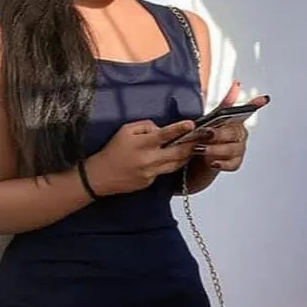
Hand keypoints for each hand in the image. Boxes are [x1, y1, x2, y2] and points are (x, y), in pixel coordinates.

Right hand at [85, 119, 199, 194]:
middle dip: (193, 145)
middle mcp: (149, 160)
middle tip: (205, 138)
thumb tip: (159, 128)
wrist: (101, 176)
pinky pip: (164, 171)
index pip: (165, 135)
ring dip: (186, 155)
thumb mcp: (125, 130)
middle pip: (178, 153)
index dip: (179, 129)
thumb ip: (145, 126)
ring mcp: (151, 173)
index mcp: (142, 144)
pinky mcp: (150, 182)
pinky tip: (173, 158)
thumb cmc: (113, 150)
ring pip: (175, 164)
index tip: (192, 124)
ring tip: (195, 147)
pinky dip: (170, 164)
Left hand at [191, 81, 269, 172]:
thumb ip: (225, 103)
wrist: (200, 158)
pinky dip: (221, 164)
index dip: (256, 104)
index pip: (249, 110)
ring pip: (231, 149)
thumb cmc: (209, 136)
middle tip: (205, 133)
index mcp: (237, 121)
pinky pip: (231, 164)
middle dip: (219, 133)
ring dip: (215, 149)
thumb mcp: (213, 118)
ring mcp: (239, 150)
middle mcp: (240, 135)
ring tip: (200, 148)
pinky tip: (212, 162)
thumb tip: (237, 84)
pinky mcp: (235, 163)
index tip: (263, 98)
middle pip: (234, 133)